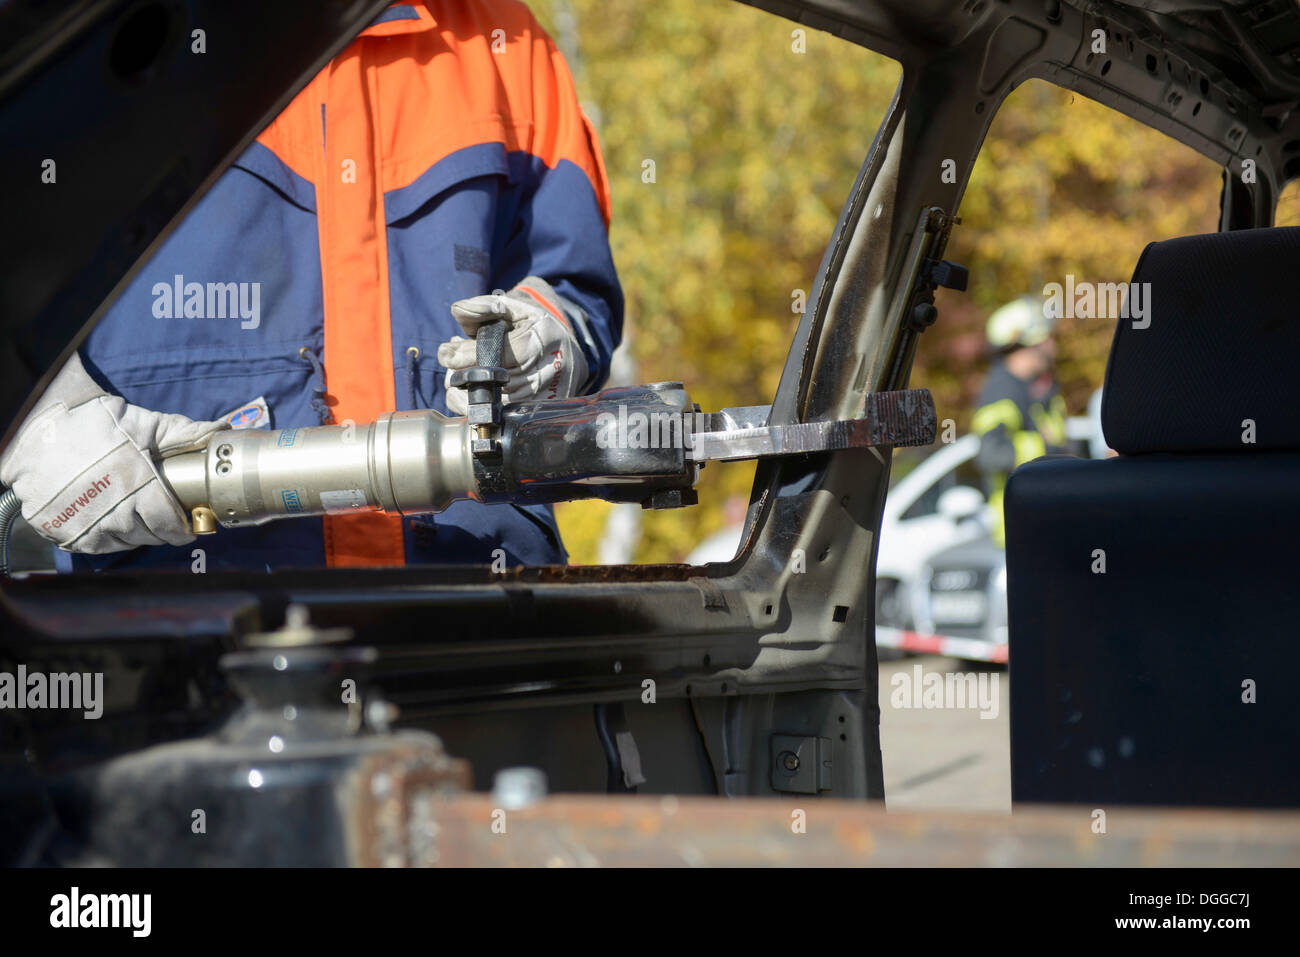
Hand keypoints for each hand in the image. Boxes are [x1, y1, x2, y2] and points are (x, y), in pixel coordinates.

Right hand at [0, 354, 227, 552]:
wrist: (39, 432)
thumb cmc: (96, 426)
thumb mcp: (144, 425)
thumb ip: (184, 433)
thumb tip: (221, 432)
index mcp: (137, 486)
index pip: (169, 524)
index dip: (182, 529)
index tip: (189, 526)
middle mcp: (112, 511)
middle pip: (149, 536)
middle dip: (162, 530)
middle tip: (165, 518)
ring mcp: (86, 525)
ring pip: (124, 543)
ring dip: (136, 534)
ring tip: (138, 515)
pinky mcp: (64, 533)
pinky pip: (96, 546)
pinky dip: (109, 537)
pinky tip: (113, 520)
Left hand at [438, 277, 588, 415]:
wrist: (566, 355)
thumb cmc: (534, 329)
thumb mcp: (513, 310)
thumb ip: (484, 306)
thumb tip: (457, 311)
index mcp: (541, 340)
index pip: (497, 354)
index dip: (466, 355)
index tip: (445, 353)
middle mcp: (547, 370)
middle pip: (492, 380)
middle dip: (463, 373)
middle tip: (451, 364)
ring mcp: (545, 396)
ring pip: (493, 402)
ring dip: (467, 392)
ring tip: (463, 375)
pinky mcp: (539, 414)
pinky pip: (499, 417)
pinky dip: (479, 406)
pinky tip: (474, 391)